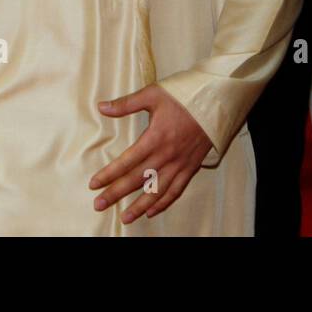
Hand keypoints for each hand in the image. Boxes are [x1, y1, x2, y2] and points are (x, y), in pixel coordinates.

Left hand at [89, 84, 213, 223]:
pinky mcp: (191, 167)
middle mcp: (167, 155)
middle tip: (99, 205)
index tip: (94, 184)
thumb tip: (101, 106)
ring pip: (156, 191)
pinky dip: (164, 202)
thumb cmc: (185, 95)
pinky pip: (176, 190)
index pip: (127, 161)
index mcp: (155, 137)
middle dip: (116, 194)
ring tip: (124, 218)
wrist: (216, 100)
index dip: (109, 174)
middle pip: (137, 179)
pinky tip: (151, 211)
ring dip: (139, 206)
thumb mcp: (153, 94)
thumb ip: (126, 104)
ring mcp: (180, 163)